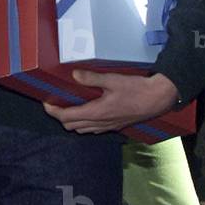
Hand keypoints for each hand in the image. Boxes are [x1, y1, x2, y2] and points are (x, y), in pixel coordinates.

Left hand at [43, 71, 179, 133]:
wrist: (157, 99)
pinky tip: (88, 112)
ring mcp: (108, 127)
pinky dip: (84, 123)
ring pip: (82, 130)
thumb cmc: (137, 89)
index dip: (53, 111)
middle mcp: (100, 123)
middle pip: (71, 126)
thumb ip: (92, 78)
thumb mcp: (113, 80)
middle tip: (56, 103)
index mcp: (96, 112)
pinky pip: (93, 129)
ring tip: (69, 108)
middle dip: (60, 117)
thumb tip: (74, 74)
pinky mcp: (115, 126)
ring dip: (72, 121)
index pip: (67, 117)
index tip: (46, 102)